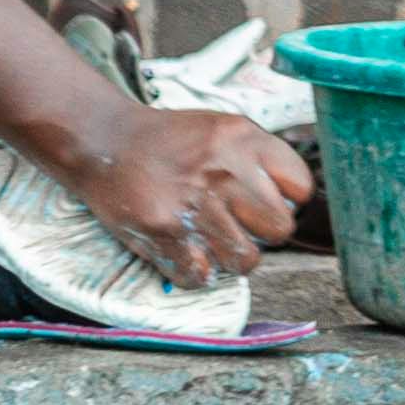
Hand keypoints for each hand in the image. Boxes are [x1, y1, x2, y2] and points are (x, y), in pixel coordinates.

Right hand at [67, 103, 309, 290]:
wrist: (104, 141)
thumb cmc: (169, 140)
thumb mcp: (222, 129)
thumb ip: (260, 159)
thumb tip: (292, 203)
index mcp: (243, 139)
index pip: (301, 187)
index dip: (288, 200)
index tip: (268, 202)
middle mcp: (224, 170)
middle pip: (281, 228)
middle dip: (264, 233)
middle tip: (241, 226)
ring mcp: (194, 204)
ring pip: (247, 260)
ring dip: (232, 258)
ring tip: (214, 242)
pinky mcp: (163, 233)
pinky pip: (202, 276)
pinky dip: (197, 272)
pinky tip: (187, 252)